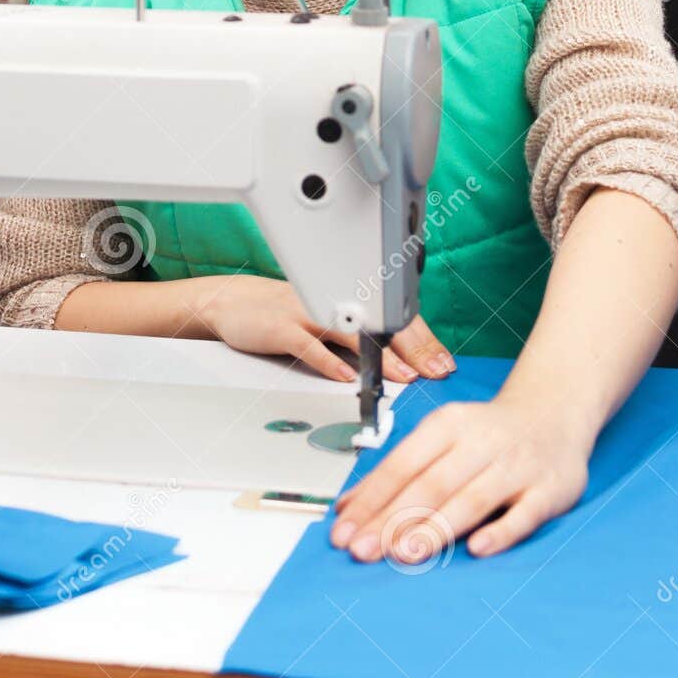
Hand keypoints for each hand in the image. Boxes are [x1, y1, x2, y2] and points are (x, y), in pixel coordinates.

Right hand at [196, 275, 454, 384]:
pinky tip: (344, 377)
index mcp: (348, 299)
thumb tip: (402, 361)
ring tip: (402, 377)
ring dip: (380, 358)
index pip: (394, 317)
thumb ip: (360, 336)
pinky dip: (328, 362)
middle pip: (381, 324)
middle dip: (413, 350)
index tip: (443, 363)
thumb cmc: (285, 314)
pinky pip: (309, 346)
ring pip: (351, 335)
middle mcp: (332, 302)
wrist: (234, 302)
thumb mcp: (327, 319)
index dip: (423, 341)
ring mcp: (307, 314)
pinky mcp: (281, 328)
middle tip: (435, 372)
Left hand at [329, 387, 591, 561]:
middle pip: (432, 484)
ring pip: (472, 499)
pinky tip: (477, 549)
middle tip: (365, 550)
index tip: (344, 532)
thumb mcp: (439, 439)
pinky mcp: (550, 489)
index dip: (371, 500)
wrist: (553, 413)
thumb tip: (346, 509)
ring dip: (437, 528)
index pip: (402, 465)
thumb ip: (396, 473)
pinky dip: (501, 531)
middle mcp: (482, 442)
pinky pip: (525, 514)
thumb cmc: (486, 434)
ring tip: (405, 554)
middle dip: (394, 519)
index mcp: (448, 425)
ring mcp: (517, 466)